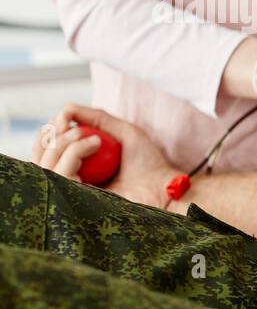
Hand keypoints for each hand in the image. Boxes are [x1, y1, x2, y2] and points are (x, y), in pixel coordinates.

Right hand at [33, 103, 179, 208]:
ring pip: (47, 164)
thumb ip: (97, 118)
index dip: (49, 132)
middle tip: (68, 122)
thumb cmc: (148, 162)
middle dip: (51, 134)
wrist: (163, 184)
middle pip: (41, 158)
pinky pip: (62, 173)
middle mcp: (72, 181)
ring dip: (63, 141)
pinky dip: (74, 151)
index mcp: (77, 168)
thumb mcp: (123, 132)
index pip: (48, 152)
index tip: (63, 116)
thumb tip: (66, 107)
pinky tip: (94, 143)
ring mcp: (73, 192)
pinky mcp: (77, 200)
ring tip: (89, 134)